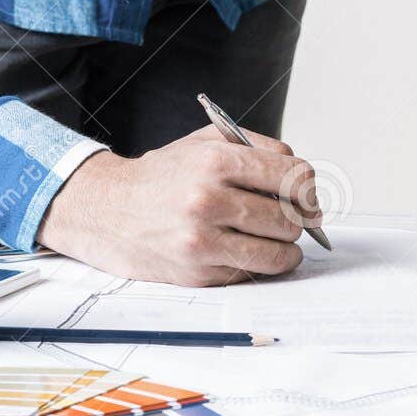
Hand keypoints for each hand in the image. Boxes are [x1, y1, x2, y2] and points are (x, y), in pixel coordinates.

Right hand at [37, 125, 321, 286]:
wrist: (108, 210)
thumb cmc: (163, 176)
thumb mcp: (206, 142)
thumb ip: (258, 148)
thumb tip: (303, 178)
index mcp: (216, 162)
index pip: (293, 176)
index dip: (308, 187)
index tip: (306, 194)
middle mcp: (209, 200)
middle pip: (290, 217)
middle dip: (298, 219)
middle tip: (292, 218)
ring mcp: (203, 240)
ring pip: (279, 252)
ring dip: (287, 247)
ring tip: (278, 239)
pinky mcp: (198, 271)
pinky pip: (253, 272)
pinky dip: (261, 264)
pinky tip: (249, 251)